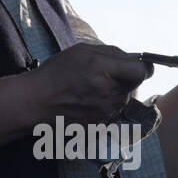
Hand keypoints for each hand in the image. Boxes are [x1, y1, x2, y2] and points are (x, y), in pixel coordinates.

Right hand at [23, 42, 152, 123]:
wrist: (35, 103)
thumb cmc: (56, 73)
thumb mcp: (81, 51)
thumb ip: (112, 53)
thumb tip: (134, 58)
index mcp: (103, 70)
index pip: (141, 71)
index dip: (143, 67)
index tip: (137, 65)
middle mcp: (108, 94)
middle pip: (133, 85)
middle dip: (124, 78)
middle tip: (102, 75)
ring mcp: (106, 112)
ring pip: (124, 99)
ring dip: (115, 93)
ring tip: (91, 89)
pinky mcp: (101, 125)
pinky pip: (113, 111)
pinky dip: (106, 106)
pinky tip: (87, 102)